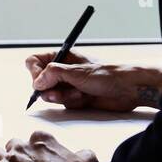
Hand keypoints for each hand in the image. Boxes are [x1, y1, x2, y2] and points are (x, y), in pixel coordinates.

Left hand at [0, 131, 99, 161]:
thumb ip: (83, 154)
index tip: (36, 157)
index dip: (33, 150)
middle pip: (13, 146)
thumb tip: (85, 154)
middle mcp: (25, 146)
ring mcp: (11, 158)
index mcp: (43, 141)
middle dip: (15, 155)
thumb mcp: (86, 161)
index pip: (33, 139)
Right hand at [25, 51, 161, 111]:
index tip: (39, 82)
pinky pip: (64, 104)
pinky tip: (85, 98)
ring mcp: (69, 84)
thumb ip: (53, 74)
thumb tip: (37, 81)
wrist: (127, 89)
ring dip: (63, 97)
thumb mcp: (77, 72)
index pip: (35, 61)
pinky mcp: (75, 97)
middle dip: (50, 89)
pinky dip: (72, 103)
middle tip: (58, 93)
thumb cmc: (107, 74)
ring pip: (52, 95)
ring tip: (78, 94)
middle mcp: (64, 70)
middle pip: (41, 81)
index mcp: (63, 57)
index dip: (34, 72)